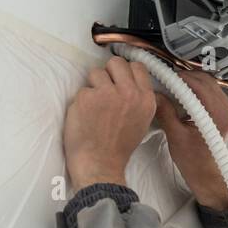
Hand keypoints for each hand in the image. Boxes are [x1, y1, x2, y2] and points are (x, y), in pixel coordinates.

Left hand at [63, 56, 156, 192]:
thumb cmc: (119, 147)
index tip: (118, 77)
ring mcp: (107, 93)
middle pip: (116, 63)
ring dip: (93, 86)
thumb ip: (139, 99)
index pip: (137, 67)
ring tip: (94, 106)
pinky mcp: (86, 97)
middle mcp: (129, 93)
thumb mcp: (142, 121)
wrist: (100, 164)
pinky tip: (85, 116)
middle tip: (104, 89)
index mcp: (146, 99)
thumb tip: (129, 81)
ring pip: (96, 73)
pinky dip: (81, 101)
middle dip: (108, 73)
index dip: (125, 71)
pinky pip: (82, 89)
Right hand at [154, 68, 227, 208]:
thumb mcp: (175, 136)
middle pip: (205, 80)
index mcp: (218, 115)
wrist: (207, 175)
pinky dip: (197, 90)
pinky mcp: (225, 111)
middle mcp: (227, 109)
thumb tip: (155, 94)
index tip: (164, 78)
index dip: (179, 79)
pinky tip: (184, 97)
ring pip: (208, 84)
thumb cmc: (194, 161)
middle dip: (184, 78)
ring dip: (191, 83)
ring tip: (174, 89)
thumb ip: (165, 112)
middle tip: (167, 82)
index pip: (198, 85)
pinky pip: (211, 91)